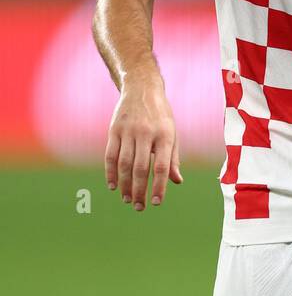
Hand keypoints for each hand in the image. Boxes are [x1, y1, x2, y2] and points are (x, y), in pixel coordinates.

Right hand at [104, 75, 181, 209]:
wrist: (141, 88)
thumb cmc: (161, 116)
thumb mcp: (172, 133)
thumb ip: (173, 158)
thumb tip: (177, 181)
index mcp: (165, 136)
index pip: (161, 167)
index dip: (159, 186)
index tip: (156, 203)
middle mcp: (146, 134)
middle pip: (141, 168)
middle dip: (139, 191)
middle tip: (138, 207)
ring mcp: (128, 131)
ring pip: (124, 164)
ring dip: (124, 185)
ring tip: (126, 199)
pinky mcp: (114, 130)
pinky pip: (110, 155)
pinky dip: (110, 172)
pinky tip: (113, 185)